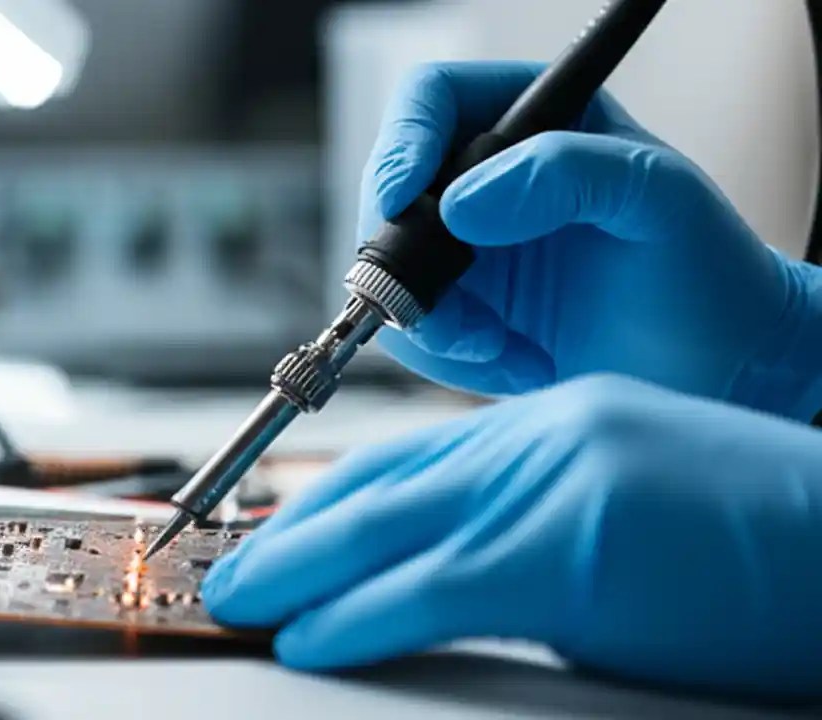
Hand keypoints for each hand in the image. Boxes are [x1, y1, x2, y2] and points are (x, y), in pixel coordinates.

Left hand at [202, 375, 821, 698]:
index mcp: (554, 423)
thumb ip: (535, 525)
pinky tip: (309, 637)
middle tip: (229, 568)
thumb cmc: (756, 541)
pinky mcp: (571, 554)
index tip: (281, 529)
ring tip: (237, 603)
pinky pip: (431, 586)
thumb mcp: (624, 507)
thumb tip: (455, 580)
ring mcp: (556, 487)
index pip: (410, 455)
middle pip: (382, 483)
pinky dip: (356, 614)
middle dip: (292, 531)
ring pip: (387, 527)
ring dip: (296, 570)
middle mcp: (543, 439)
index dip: (330, 497)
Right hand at [361, 61, 821, 421]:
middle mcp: (487, 180)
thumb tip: (460, 204)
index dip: (401, 143)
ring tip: (501, 344)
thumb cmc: (707, 275)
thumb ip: (566, 174)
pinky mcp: (461, 311)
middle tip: (455, 304)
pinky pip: (411, 330)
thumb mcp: (656, 199)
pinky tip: (512, 358)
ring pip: (386, 269)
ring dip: (433, 318)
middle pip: (387, 190)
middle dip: (405, 257)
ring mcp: (466, 249)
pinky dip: (448, 356)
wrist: (718, 370)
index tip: (402, 201)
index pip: (432, 100)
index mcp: (533, 122)